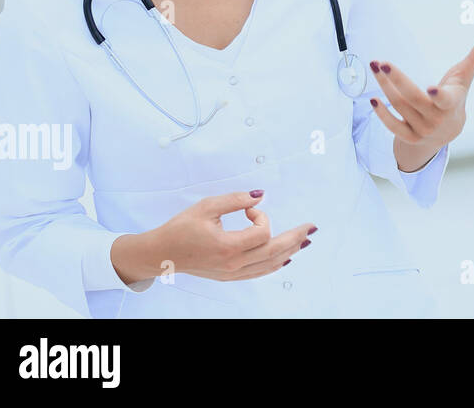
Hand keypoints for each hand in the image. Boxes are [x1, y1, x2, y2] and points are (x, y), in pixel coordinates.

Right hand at [112, 190, 313, 284]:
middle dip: (295, 238)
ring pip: (269, 265)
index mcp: (227, 247)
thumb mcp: (206, 207)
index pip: (262, 233)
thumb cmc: (181, 229)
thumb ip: (234, 200)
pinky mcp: (229, 276)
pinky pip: (259, 272)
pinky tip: (284, 257)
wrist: (161, 254)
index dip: (261, 216)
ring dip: (289, 251)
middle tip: (312, 227)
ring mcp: (232, 273)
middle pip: (274, 252)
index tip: (248, 209)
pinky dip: (274, 264)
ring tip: (305, 240)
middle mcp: (233, 264)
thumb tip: (259, 196)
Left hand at [368, 40, 473, 170]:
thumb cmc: (455, 97)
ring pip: (400, 106)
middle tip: (382, 63)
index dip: (439, 95)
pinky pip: (393, 126)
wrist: (447, 131)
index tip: (431, 88)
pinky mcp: (410, 137)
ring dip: (385, 87)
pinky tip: (373, 99)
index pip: (445, 100)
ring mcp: (422, 129)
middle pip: (413, 99)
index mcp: (451, 103)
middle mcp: (436, 118)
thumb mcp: (464, 79)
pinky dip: (382, 114)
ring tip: (375, 67)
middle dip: (396, 80)